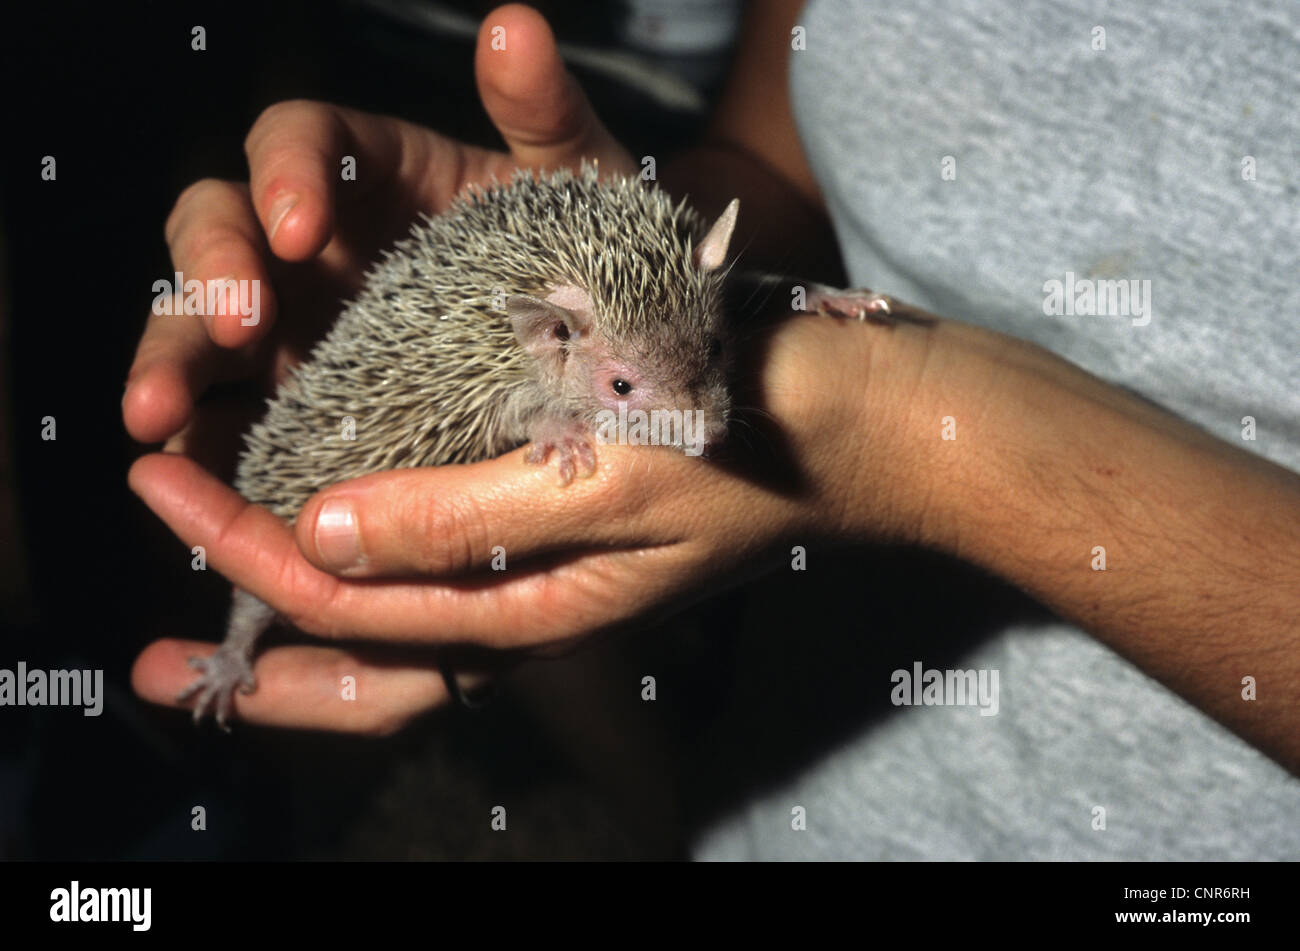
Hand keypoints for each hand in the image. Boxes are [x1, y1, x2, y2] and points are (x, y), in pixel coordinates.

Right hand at [122, 2, 635, 449]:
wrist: (605, 365)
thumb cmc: (587, 260)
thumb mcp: (578, 191)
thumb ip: (544, 113)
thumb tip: (511, 27)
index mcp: (369, 171)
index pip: (293, 142)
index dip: (283, 175)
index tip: (301, 228)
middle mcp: (313, 243)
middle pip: (217, 228)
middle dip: (211, 272)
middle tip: (238, 327)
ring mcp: (293, 326)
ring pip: (196, 327)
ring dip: (171, 365)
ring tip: (161, 421)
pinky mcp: (292, 404)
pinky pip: (226, 419)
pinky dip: (202, 445)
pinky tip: (190, 481)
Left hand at [130, 311, 943, 732]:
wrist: (843, 431)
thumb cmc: (739, 449)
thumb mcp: (601, 482)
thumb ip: (462, 518)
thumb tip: (323, 537)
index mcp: (530, 608)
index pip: (355, 600)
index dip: (249, 555)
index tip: (167, 492)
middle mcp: (526, 612)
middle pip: (367, 664)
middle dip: (257, 657)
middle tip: (158, 658)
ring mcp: (546, 584)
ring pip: (399, 637)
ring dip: (306, 631)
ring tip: (226, 629)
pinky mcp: (562, 542)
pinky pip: (444, 589)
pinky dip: (373, 581)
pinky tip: (345, 549)